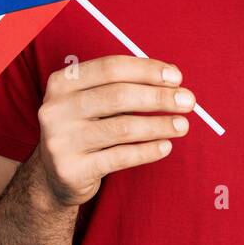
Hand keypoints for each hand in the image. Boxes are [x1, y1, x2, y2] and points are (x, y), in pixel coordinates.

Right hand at [36, 55, 193, 206]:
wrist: (55, 176)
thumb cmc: (86, 128)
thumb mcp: (93, 101)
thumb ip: (125, 86)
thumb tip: (172, 78)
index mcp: (62, 83)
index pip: (110, 68)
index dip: (146, 70)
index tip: (176, 77)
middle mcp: (56, 109)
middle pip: (118, 96)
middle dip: (158, 97)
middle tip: (188, 102)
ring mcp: (61, 141)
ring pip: (122, 128)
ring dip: (159, 125)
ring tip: (182, 125)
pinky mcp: (72, 169)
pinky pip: (120, 157)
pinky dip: (148, 151)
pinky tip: (166, 146)